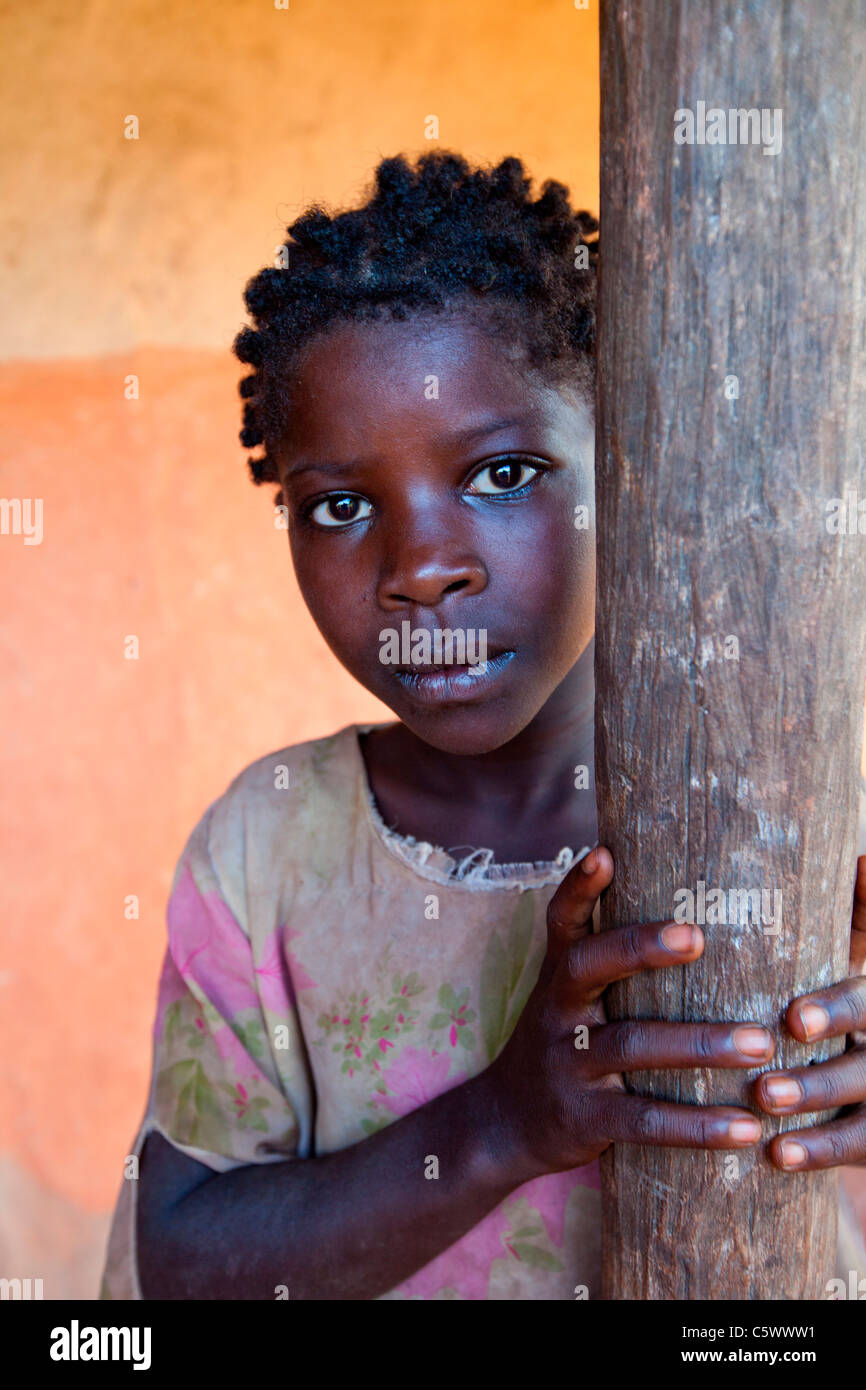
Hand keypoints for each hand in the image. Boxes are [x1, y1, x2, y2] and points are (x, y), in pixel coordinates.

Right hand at [483, 845, 774, 1178]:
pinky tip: (745, 1129)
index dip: (579, 887)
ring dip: (699, 1044)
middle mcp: (557, 1011)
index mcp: (559, 976)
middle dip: (642, 948)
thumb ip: (611, 961)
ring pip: (631, 1044)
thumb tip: (696, 916)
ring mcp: (567, 1065)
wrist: (503, 1123)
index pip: (563, 921)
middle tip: (698, 935)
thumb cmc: (561, 1044)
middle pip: (591, 967)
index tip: (603, 852)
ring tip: (759, 1044)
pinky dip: (697, 1126)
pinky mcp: (584, 1119)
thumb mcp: (569, 998)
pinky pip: (643, 1120)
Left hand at [755, 855, 865, 1171]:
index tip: (792, 1020)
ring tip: (764, 1111)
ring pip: (859, 1111)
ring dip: (810, 1114)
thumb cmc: (856, 986)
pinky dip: (819, 1152)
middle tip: (764, 1087)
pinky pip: (856, 1146)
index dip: (834, 1011)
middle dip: (815, 1079)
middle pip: (862, 1066)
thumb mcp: (864, 945)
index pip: (864, 1001)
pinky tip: (777, 1157)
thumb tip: (859, 853)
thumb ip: (861, 906)